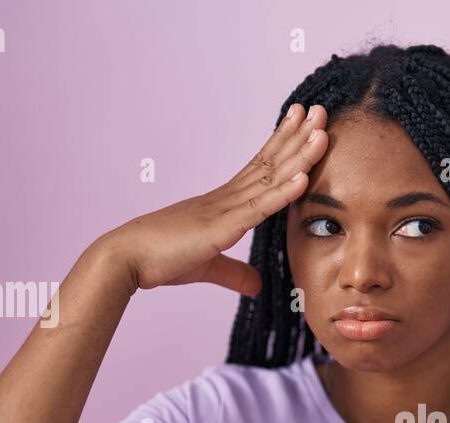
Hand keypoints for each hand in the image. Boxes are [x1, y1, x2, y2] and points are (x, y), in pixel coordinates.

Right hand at [96, 103, 328, 295]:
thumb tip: (255, 285)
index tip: (303, 122)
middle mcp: (226, 198)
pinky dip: (282, 193)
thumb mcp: (207, 266)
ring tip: (322, 129)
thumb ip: (233, 273)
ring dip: (299, 154)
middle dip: (297, 136)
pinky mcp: (220, 227)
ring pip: (269, 178)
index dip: (284, 144)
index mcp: (224, 203)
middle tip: (320, 109)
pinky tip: (303, 177)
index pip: (261, 168)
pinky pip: (258, 208)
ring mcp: (224, 209)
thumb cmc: (160, 259)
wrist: (127, 259)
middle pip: (270, 162)